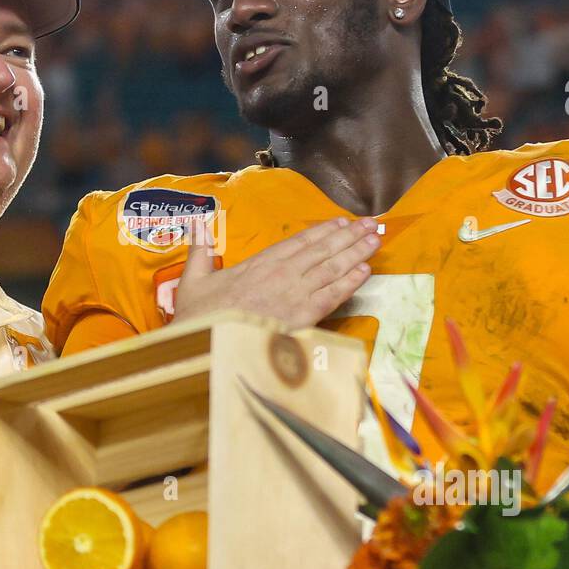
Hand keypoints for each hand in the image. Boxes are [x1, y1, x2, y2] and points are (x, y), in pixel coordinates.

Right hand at [174, 217, 380, 328]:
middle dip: (348, 236)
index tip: (341, 222)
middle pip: (322, 251)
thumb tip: (197, 223)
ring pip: (331, 269)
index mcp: (258, 264)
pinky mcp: (302, 318)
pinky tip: (366, 271)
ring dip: (356, 253)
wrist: (206, 347)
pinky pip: (332, 296)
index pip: (298, 242)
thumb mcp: (193, 281)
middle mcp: (281, 275)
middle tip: (370, 224)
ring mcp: (293, 295)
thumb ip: (200, 251)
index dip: (322, 231)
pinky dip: (350, 282)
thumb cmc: (197, 318)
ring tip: (375, 240)